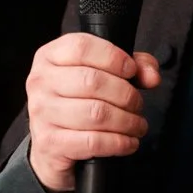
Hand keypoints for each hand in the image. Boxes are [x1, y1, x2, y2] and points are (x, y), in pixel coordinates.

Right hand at [24, 33, 160, 192]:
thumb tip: (151, 75)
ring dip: (127, 121)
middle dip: (126, 94)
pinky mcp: (49, 143)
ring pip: (96, 113)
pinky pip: (93, 141)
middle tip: (137, 104)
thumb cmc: (78, 102)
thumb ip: (132, 66)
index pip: (81, 47)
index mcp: (50, 56)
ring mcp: (41, 113)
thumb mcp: (102, 74)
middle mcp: (40, 81)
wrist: (51, 145)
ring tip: (136, 124)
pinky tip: (128, 142)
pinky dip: (119, 143)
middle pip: (92, 81)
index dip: (114, 58)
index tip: (131, 71)